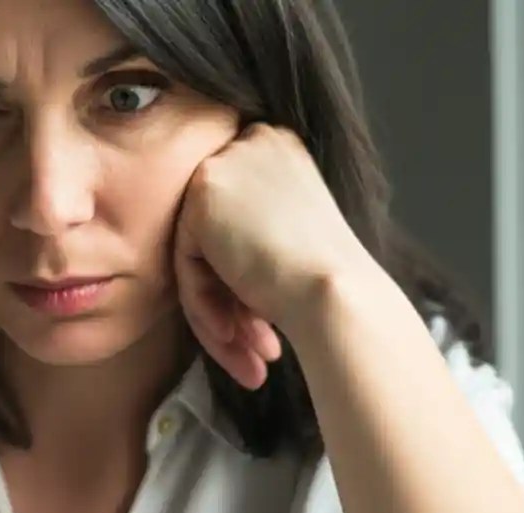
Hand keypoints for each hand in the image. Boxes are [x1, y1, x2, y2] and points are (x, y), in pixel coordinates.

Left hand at [174, 122, 377, 388]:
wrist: (336, 295)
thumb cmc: (329, 282)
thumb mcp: (290, 236)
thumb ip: (250, 231)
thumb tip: (209, 266)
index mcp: (281, 150)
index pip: (238, 215)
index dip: (241, 278)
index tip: (260, 327)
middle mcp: (255, 144)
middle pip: (216, 233)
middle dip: (232, 302)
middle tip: (257, 350)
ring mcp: (227, 163)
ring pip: (199, 251)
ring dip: (221, 312)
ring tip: (250, 358)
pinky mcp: (203, 191)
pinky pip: (186, 258)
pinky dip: (203, 302)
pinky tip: (231, 334)